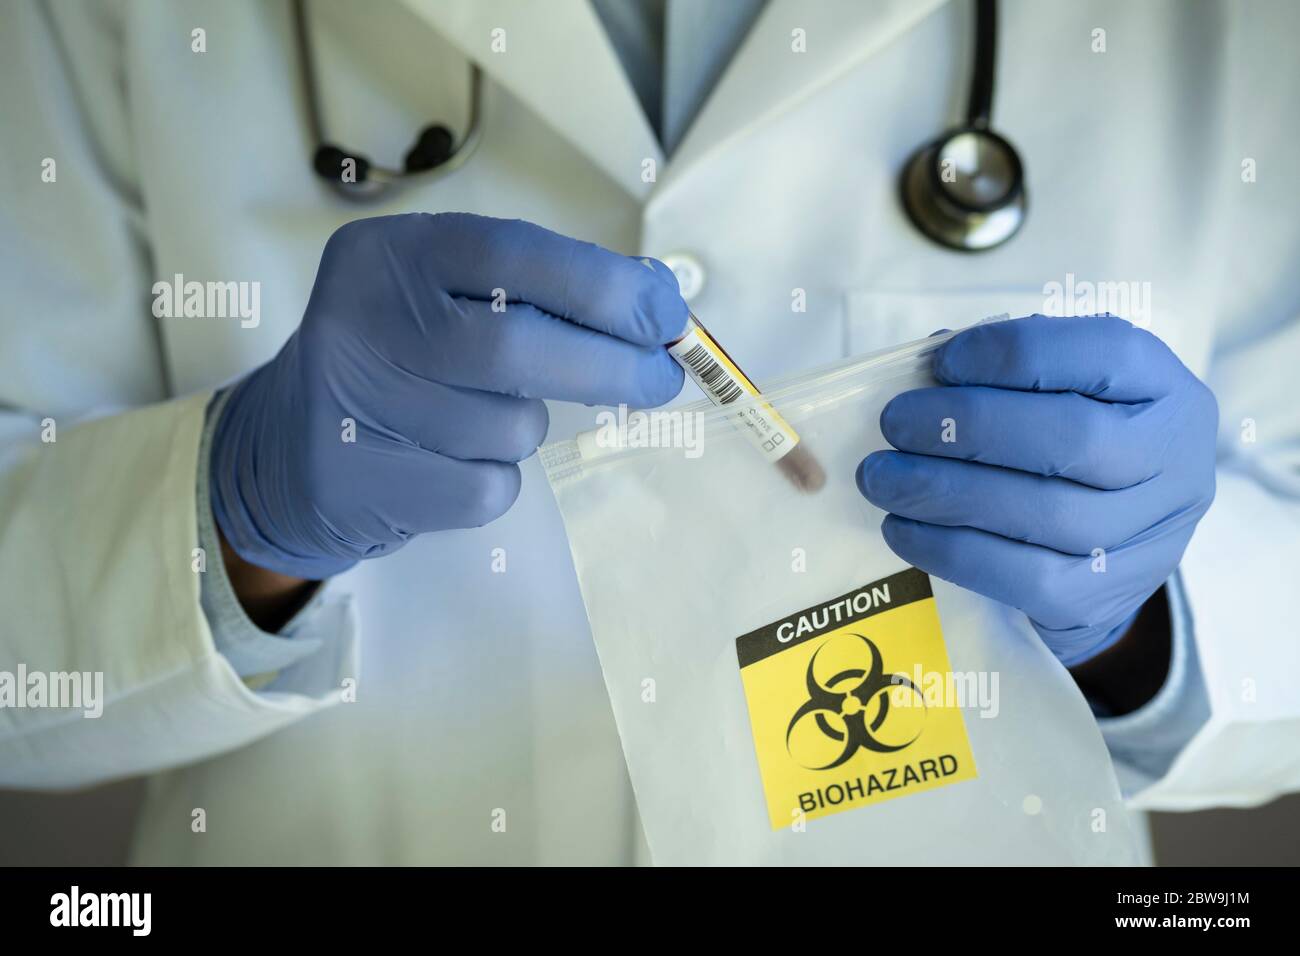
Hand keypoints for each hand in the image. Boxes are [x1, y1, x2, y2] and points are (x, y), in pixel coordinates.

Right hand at [211, 213, 685, 578]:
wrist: (288, 447)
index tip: (667, 315)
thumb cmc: (399, 359)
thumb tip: (654, 298)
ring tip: (480, 419)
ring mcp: (352, 403)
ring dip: (526, 430)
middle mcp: (361, 318)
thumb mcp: (451, 298)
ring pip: (507, 428)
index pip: (515, 255)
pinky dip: (495, 479)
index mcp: (392, 253)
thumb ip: (542, 289)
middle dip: (611, 366)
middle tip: (660, 380)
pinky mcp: (359, 479)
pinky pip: (484, 489)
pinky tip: (449, 460)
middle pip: (518, 347)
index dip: (606, 288)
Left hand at [856, 315, 1216, 665]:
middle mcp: (1174, 458)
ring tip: (881, 478)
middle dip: (969, 427)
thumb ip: (1004, 372)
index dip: (1011, 354)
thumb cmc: (1067, 445)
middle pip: (1073, 438)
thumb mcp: (1059, 390)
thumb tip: (927, 368)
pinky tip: (903, 528)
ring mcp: (1150, 535)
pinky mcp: (1104, 597)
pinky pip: (1023, 577)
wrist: (1111, 546)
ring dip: (947, 493)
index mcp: (1163, 385)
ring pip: (1046, 513)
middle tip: (896, 423)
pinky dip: (951, 550)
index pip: (1101, 353)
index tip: (941, 363)